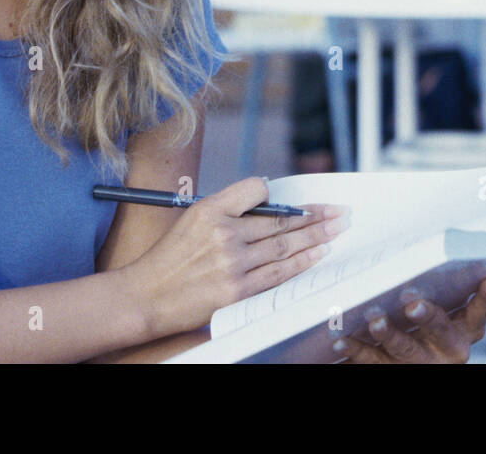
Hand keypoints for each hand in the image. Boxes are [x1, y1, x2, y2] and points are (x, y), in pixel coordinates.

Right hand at [121, 177, 346, 337]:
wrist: (145, 296)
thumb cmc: (169, 257)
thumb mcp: (192, 218)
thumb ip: (227, 210)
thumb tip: (268, 206)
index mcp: (211, 209)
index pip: (258, 189)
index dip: (277, 194)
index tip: (295, 201)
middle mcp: (223, 233)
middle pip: (280, 220)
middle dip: (315, 214)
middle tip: (339, 211)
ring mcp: (232, 263)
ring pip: (285, 245)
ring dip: (317, 236)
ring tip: (337, 228)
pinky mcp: (237, 290)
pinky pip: (278, 272)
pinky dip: (302, 262)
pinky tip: (319, 254)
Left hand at [330, 275, 485, 363]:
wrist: (417, 364)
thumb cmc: (431, 323)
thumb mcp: (446, 309)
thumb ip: (445, 285)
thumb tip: (431, 237)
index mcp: (466, 327)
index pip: (481, 311)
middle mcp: (449, 347)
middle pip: (441, 330)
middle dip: (427, 317)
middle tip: (412, 302)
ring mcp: (423, 362)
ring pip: (406, 349)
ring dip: (389, 334)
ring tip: (375, 320)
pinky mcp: (395, 372)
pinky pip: (373, 362)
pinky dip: (357, 350)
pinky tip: (342, 339)